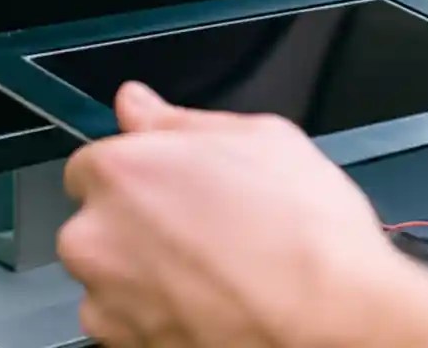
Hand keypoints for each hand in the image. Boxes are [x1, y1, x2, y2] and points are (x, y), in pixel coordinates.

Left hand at [58, 83, 422, 346]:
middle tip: (203, 228)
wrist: (334, 320)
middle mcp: (96, 236)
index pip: (93, 165)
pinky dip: (156, 315)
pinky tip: (208, 304)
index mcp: (122, 171)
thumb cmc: (305, 233)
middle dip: (136, 224)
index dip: (138, 174)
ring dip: (143, 273)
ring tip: (212, 272)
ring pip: (109, 276)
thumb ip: (178, 120)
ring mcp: (106, 300)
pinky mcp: (124, 346)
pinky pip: (125, 322)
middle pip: (95, 222)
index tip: (171, 187)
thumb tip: (137, 104)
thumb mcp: (259, 138)